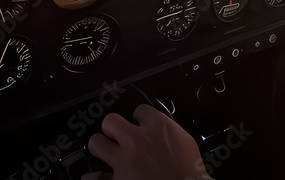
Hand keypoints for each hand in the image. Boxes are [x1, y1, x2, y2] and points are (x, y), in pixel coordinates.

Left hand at [83, 104, 208, 179]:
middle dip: (113, 128)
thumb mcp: (186, 143)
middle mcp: (137, 140)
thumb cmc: (190, 173)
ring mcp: (123, 162)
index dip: (140, 119)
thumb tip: (162, 131)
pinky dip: (95, 178)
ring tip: (107, 153)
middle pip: (111, 121)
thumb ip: (170, 132)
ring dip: (101, 148)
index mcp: (158, 127)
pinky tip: (100, 177)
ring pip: (96, 143)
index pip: (140, 111)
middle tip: (118, 136)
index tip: (140, 124)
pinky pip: (93, 178)